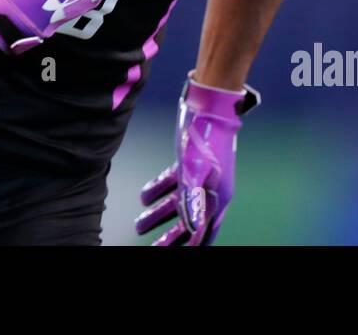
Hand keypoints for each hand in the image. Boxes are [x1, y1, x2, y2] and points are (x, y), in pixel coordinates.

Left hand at [134, 70, 260, 244]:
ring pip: (178, 204)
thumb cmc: (205, 138)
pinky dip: (159, 191)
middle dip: (171, 236)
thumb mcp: (197, 171)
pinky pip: (173, 184)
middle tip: (153, 247)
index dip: (192, 245)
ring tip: (139, 224)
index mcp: (218, 198)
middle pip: (190, 222)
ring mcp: (200, 177)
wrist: (208, 105)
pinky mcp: (189, 163)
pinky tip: (144, 197)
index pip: (205, 232)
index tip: (171, 253)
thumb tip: (190, 230)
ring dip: (159, 215)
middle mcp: (210, 190)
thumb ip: (193, 201)